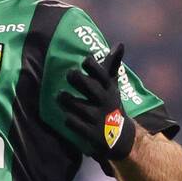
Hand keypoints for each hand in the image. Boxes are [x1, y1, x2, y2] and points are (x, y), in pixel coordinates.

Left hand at [57, 42, 136, 162]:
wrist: (121, 137)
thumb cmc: (110, 105)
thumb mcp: (112, 86)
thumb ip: (111, 66)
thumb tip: (119, 43)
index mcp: (110, 89)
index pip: (104, 75)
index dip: (95, 67)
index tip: (86, 60)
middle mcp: (105, 102)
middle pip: (92, 88)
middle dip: (80, 80)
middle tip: (69, 73)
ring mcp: (99, 119)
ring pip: (80, 107)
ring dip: (68, 100)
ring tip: (60, 96)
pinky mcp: (92, 134)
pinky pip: (77, 125)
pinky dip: (70, 120)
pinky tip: (66, 117)